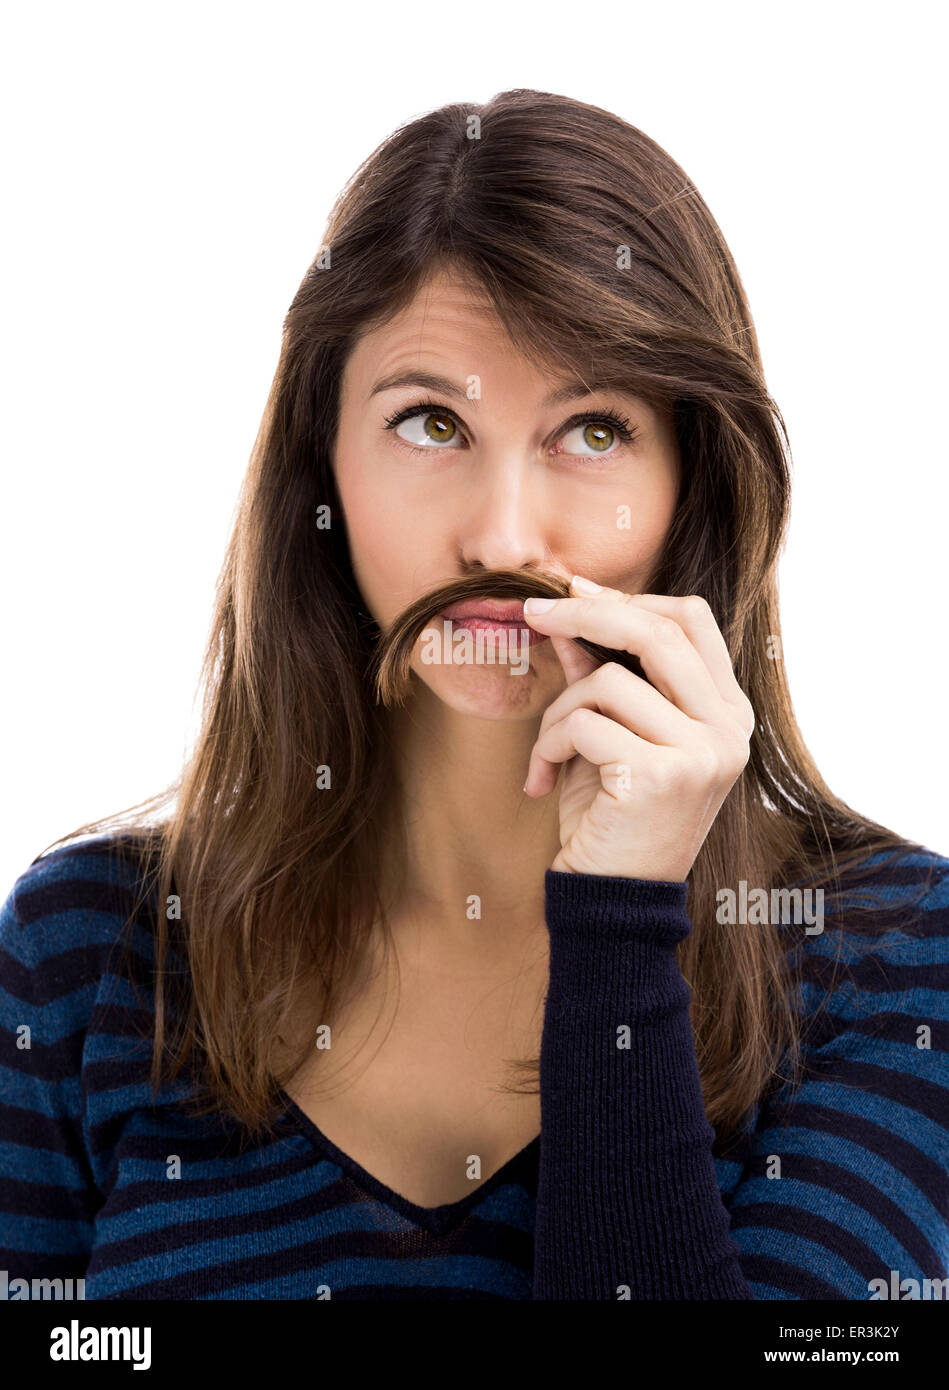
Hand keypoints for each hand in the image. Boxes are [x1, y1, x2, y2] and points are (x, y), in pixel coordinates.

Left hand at [521, 576, 754, 880]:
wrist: (612, 904)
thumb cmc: (611, 821)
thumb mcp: (608, 738)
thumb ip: (600, 677)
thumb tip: (567, 618)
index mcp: (728, 714)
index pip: (693, 621)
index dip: (631, 598)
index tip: (575, 592)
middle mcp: (728, 731)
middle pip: (657, 632)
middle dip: (585, 613)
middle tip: (532, 612)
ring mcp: (702, 754)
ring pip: (608, 680)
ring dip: (558, 711)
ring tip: (547, 755)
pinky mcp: (662, 776)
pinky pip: (584, 723)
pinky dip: (547, 746)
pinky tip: (542, 781)